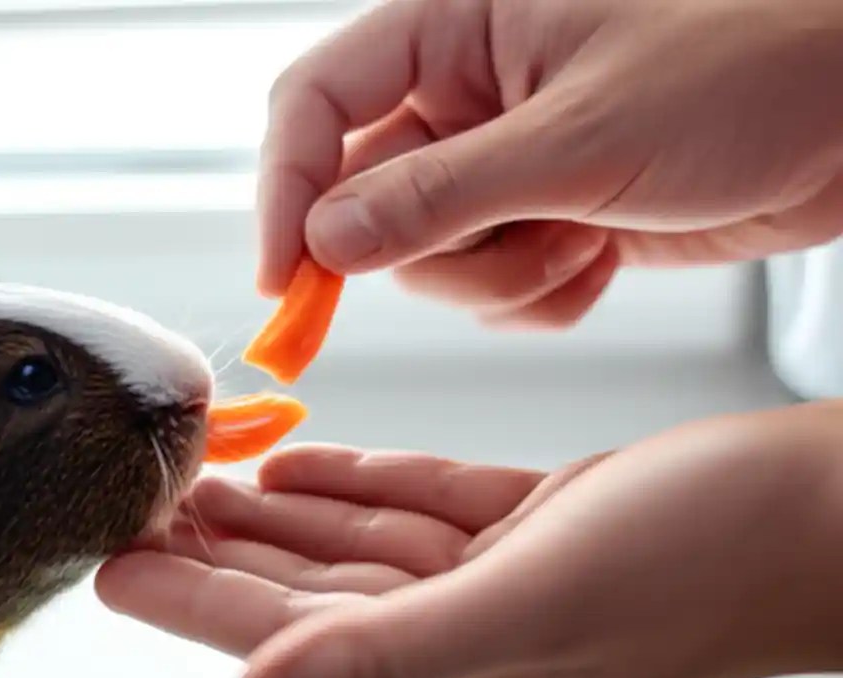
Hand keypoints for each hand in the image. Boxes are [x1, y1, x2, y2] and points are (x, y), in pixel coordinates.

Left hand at [96, 401, 842, 677]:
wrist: (820, 514)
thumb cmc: (703, 563)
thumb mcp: (527, 610)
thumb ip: (386, 654)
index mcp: (449, 658)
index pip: (283, 630)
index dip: (191, 599)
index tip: (110, 564)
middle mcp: (464, 623)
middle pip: (305, 586)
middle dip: (217, 551)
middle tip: (141, 509)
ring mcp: (500, 572)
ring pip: (355, 542)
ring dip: (275, 515)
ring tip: (202, 483)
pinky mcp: (534, 521)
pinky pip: (420, 503)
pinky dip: (359, 484)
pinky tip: (303, 466)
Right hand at [257, 0, 842, 328]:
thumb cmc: (751, 68)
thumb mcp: (580, 137)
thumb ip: (440, 194)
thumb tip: (326, 241)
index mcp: (455, 28)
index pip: (319, 102)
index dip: (286, 188)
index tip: (283, 278)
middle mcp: (467, 94)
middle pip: (367, 196)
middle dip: (423, 250)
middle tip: (490, 259)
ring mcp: (505, 159)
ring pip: (430, 255)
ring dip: (497, 275)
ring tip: (582, 240)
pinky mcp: (546, 213)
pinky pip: (492, 283)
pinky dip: (539, 292)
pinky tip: (603, 259)